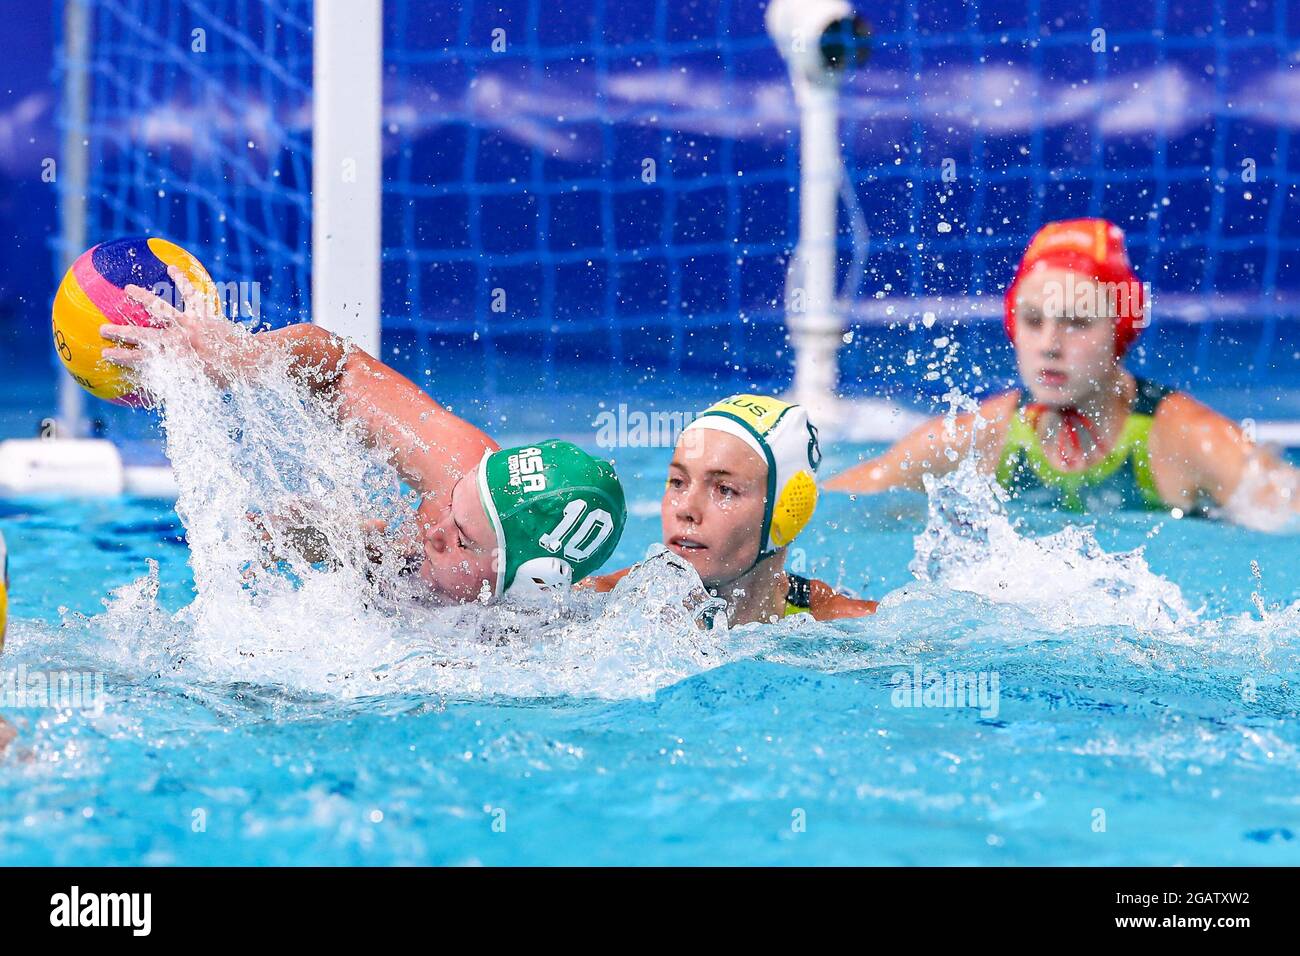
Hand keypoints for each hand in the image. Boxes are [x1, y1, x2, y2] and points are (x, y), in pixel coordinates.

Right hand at [101, 264, 255, 387]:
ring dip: (143, 298)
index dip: (122, 357)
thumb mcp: (198, 384)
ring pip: (162, 309)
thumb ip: (178, 379)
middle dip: (122, 333)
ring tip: (127, 289)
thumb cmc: (223, 376)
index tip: (104, 353)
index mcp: (176, 361)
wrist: (247, 363)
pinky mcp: (203, 315)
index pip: (142, 360)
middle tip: (102, 328)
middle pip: (144, 336)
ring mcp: (190, 326)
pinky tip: (171, 267)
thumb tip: (161, 382)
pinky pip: (191, 294)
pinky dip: (181, 281)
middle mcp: (179, 342)